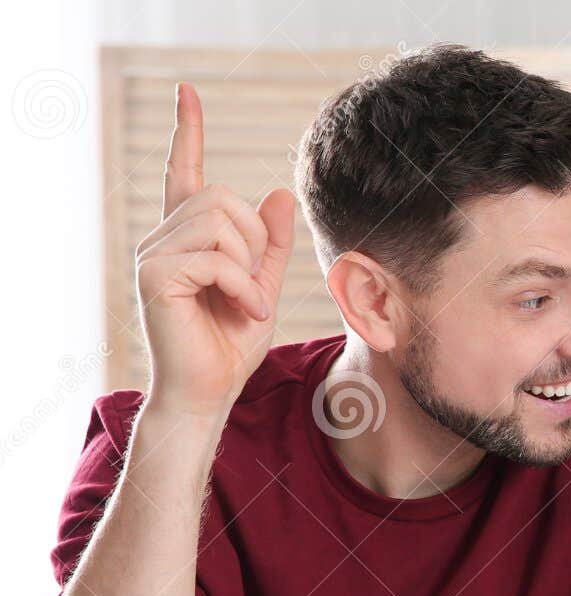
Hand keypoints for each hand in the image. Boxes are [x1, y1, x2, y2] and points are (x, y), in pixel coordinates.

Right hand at [135, 82, 294, 419]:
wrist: (210, 390)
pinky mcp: (155, 274)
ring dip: (250, 267)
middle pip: (223, 198)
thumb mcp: (264, 285)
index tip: (188, 91)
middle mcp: (164, 238)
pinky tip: (245, 311)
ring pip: (220, 222)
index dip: (188, 132)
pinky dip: (242, 286)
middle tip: (256, 286)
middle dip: (255, 240)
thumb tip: (278, 192)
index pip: (186, 174)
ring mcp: (154, 254)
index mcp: (188, 238)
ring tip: (248, 303)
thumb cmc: (233, 344)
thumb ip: (272, 243)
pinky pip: (215, 257)